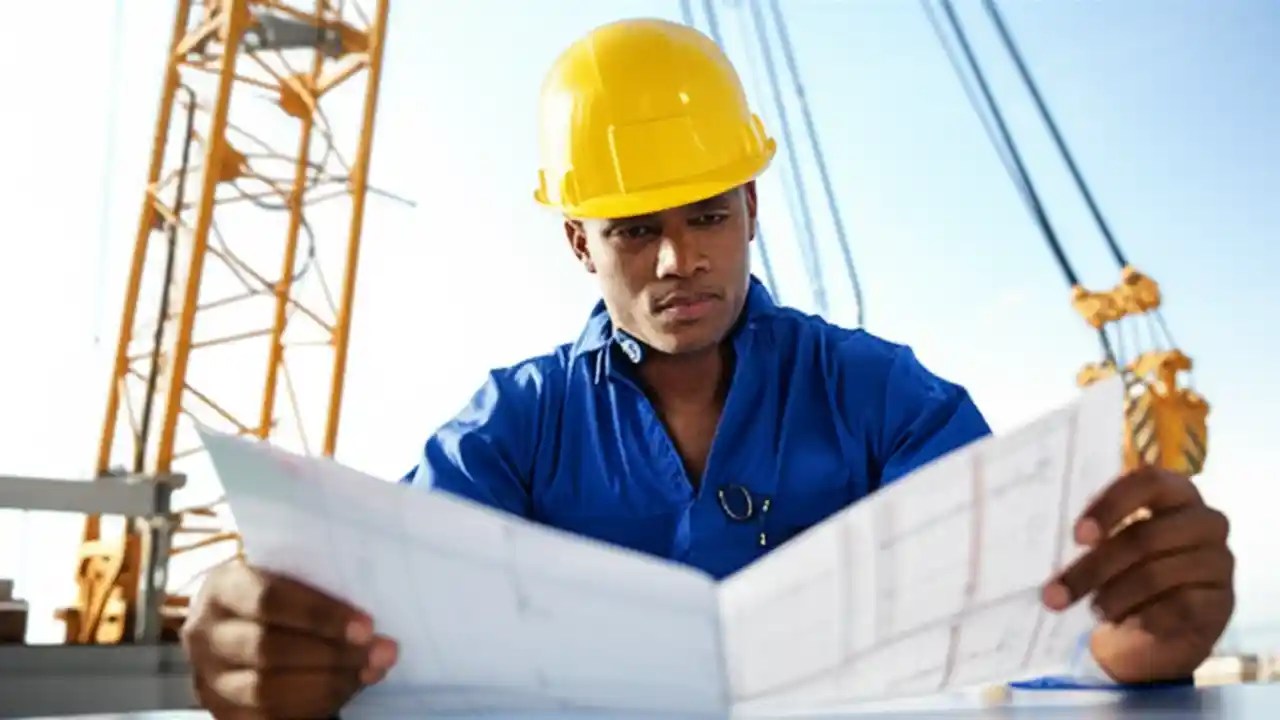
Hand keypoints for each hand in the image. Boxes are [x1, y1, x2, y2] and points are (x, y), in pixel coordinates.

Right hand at [181, 560, 398, 718]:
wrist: (238, 630)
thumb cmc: (279, 597)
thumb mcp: (289, 578)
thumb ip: (319, 593)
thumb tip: (371, 628)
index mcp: (223, 588)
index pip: (269, 600)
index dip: (320, 615)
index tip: (366, 626)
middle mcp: (206, 635)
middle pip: (269, 649)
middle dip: (333, 654)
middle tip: (381, 652)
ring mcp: (210, 679)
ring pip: (267, 691)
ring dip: (330, 683)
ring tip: (370, 671)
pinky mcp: (222, 713)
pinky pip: (268, 718)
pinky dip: (314, 707)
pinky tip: (347, 690)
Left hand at [1041, 465, 1233, 682]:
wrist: (1159, 624)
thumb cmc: (1126, 569)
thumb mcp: (1107, 545)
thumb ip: (1090, 536)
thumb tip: (1041, 545)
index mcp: (1175, 492)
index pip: (1147, 481)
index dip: (1110, 506)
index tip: (1077, 536)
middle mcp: (1205, 521)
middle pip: (1144, 537)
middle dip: (1093, 568)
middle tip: (1055, 595)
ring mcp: (1219, 561)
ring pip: (1156, 575)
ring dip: (1113, 597)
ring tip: (1093, 609)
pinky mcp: (1222, 600)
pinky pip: (1178, 608)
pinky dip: (1144, 618)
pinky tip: (1127, 623)